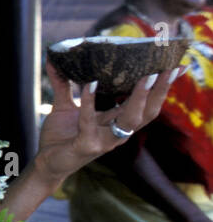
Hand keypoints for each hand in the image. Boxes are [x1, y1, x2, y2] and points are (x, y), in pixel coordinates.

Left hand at [32, 63, 180, 185]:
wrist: (44, 162)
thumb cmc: (60, 136)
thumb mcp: (64, 106)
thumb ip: (63, 84)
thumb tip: (54, 59)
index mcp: (117, 121)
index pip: (146, 104)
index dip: (161, 87)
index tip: (176, 67)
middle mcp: (117, 131)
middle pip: (148, 111)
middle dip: (160, 90)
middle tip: (169, 69)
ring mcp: (105, 141)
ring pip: (131, 120)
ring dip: (140, 99)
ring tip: (145, 77)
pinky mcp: (87, 145)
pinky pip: (90, 122)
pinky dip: (90, 102)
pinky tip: (91, 84)